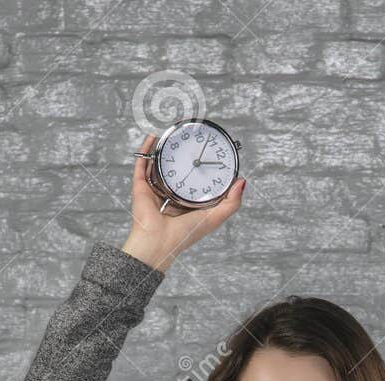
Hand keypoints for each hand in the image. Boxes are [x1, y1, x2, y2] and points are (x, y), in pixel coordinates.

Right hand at [120, 131, 246, 272]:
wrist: (160, 242)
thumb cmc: (185, 235)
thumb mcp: (215, 217)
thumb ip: (231, 202)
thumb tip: (243, 181)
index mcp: (187, 204)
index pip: (196, 182)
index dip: (204, 168)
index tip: (211, 153)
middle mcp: (170, 196)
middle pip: (177, 171)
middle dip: (182, 156)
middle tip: (189, 140)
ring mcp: (155, 191)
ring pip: (158, 166)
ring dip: (162, 150)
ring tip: (171, 134)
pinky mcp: (141, 188)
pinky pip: (142, 166)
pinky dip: (145, 151)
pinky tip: (152, 138)